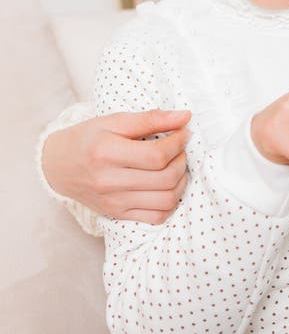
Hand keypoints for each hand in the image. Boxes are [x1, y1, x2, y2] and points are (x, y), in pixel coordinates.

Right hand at [41, 109, 190, 223]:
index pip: (156, 155)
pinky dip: (170, 203)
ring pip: (165, 200)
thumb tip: (184, 116)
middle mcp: (109, 182)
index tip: (184, 131)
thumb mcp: (114, 121)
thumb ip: (150, 119)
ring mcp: (114, 202)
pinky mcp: (117, 214)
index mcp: (107, 153)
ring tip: (176, 166)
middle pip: (164, 178)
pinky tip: (168, 186)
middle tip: (180, 148)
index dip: (178, 142)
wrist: (58, 166)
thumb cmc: (88, 138)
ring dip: (180, 182)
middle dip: (181, 160)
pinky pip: (156, 217)